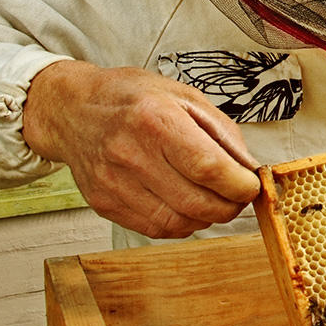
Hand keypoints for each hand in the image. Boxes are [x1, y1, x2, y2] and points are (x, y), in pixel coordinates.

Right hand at [23, 61, 260, 237]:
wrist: (73, 110)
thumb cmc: (131, 98)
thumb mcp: (185, 97)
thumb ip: (223, 133)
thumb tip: (250, 169)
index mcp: (154, 119)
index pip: (208, 167)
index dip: (239, 185)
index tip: (252, 185)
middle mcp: (130, 154)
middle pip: (196, 202)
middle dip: (230, 206)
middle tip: (238, 196)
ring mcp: (114, 183)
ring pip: (178, 222)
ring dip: (207, 218)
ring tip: (212, 198)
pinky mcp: (104, 204)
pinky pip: (156, 229)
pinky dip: (182, 223)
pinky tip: (186, 204)